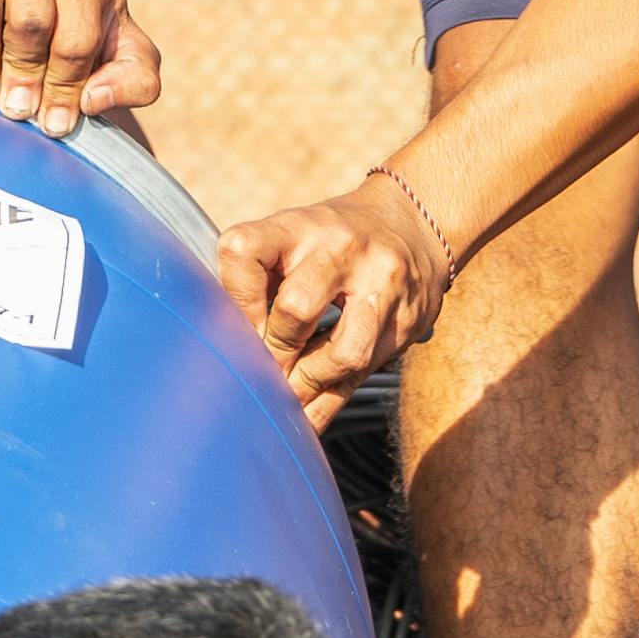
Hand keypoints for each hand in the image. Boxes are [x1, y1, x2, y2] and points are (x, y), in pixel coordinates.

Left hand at [229, 156, 454, 398]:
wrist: (415, 222)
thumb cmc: (333, 239)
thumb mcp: (294, 236)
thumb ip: (259, 279)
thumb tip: (224, 347)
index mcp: (302, 225)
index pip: (244, 251)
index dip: (236, 299)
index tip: (239, 326)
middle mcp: (344, 249)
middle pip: (297, 309)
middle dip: (275, 352)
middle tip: (265, 370)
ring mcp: (384, 284)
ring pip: (343, 354)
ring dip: (308, 384)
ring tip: (291, 392)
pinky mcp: (407, 320)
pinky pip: (363, 376)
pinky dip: (327, 405)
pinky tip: (307, 414)